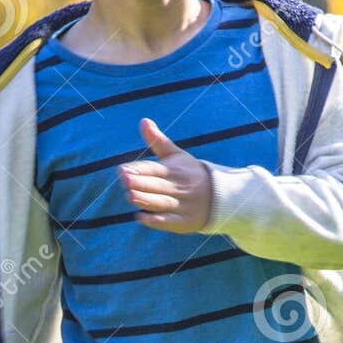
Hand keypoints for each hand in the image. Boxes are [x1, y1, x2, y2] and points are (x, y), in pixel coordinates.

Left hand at [118, 118, 213, 232]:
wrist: (219, 196)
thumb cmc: (190, 173)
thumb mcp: (177, 155)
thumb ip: (158, 140)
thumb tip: (143, 120)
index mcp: (174, 170)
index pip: (155, 169)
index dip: (139, 169)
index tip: (123, 169)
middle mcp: (178, 187)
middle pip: (157, 185)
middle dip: (141, 183)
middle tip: (125, 180)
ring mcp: (182, 205)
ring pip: (162, 202)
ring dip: (146, 200)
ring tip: (130, 196)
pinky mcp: (185, 222)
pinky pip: (171, 221)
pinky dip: (157, 220)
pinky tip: (142, 218)